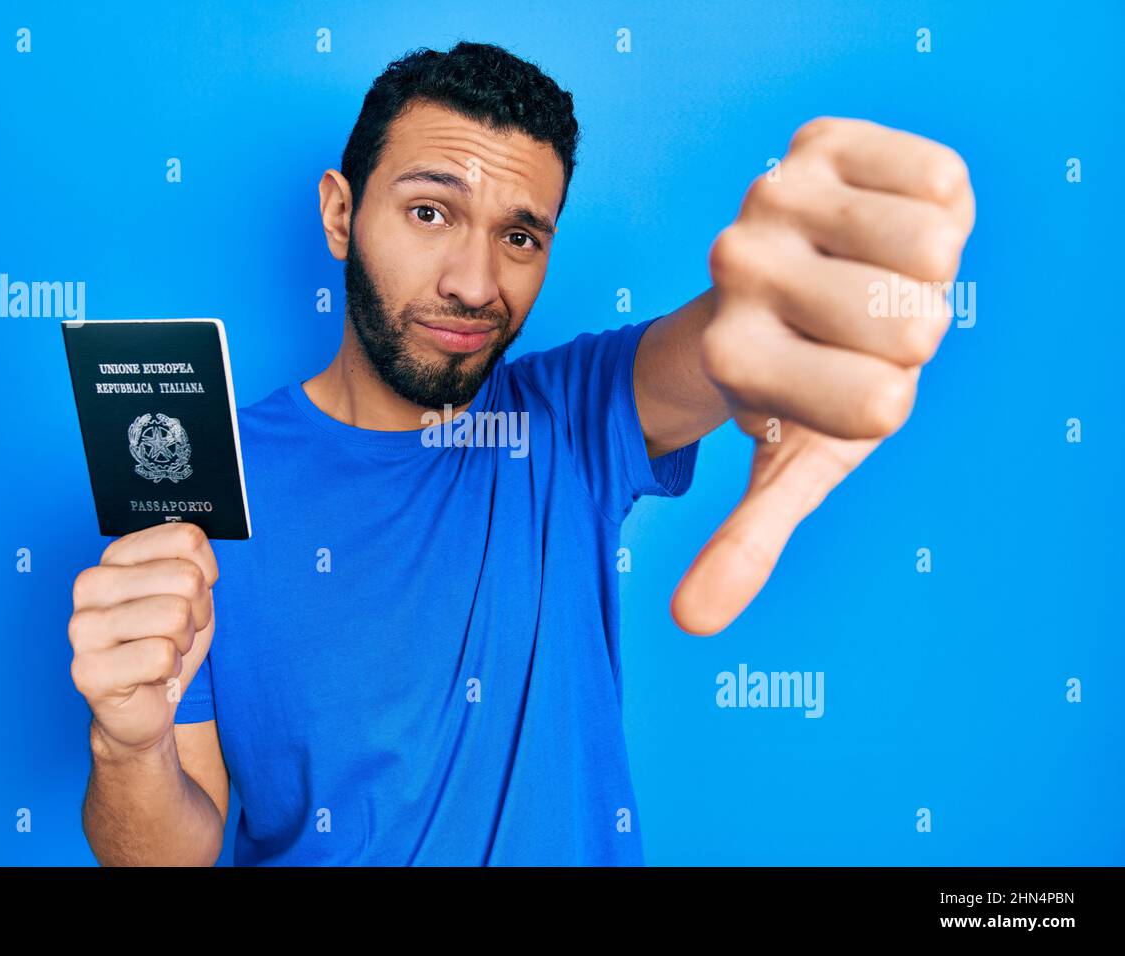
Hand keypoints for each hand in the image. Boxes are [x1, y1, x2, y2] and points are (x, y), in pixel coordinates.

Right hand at [68, 523, 218, 753]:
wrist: (145, 707)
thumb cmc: (166, 644)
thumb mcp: (190, 595)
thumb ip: (193, 562)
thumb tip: (198, 542)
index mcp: (115, 558)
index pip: (185, 539)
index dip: (206, 574)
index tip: (191, 594)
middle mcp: (91, 585)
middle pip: (186, 578)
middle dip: (198, 613)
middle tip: (177, 633)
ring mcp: (83, 627)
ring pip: (175, 615)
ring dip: (182, 642)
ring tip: (163, 652)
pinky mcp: (87, 669)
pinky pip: (161, 655)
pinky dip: (169, 670)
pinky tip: (149, 675)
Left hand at [671, 117, 974, 634]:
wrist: (791, 278)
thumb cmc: (800, 380)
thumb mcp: (783, 464)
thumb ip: (745, 542)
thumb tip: (690, 623)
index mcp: (730, 356)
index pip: (880, 405)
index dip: (886, 399)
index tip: (836, 383)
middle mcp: (733, 268)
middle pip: (914, 324)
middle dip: (910, 335)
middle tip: (853, 326)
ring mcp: (770, 194)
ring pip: (935, 249)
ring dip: (926, 271)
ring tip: (866, 272)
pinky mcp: (819, 139)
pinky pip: (943, 181)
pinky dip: (937, 207)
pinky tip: (877, 219)